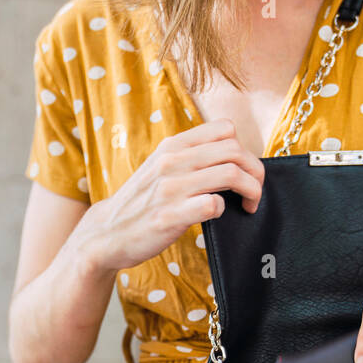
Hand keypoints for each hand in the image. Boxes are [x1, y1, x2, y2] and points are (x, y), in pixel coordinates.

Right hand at [74, 119, 263, 275]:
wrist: (107, 232)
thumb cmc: (141, 202)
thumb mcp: (160, 167)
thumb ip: (189, 157)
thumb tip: (230, 155)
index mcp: (172, 146)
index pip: (225, 129)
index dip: (244, 149)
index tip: (244, 170)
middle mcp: (172, 162)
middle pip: (235, 150)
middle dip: (255, 172)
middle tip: (255, 191)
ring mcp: (170, 189)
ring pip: (231, 174)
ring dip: (250, 191)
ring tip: (249, 204)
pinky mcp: (170, 216)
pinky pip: (213, 205)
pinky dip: (224, 210)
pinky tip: (218, 216)